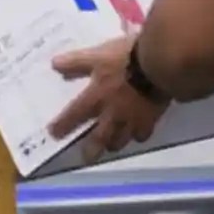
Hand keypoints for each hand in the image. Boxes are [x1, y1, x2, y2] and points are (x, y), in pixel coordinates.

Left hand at [46, 36, 169, 163]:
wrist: (159, 64)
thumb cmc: (125, 58)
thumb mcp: (96, 55)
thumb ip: (76, 62)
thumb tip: (54, 64)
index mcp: (96, 98)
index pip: (74, 115)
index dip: (63, 125)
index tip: (53, 134)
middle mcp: (113, 114)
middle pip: (100, 137)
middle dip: (92, 149)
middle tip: (87, 158)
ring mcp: (133, 119)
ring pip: (123, 139)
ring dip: (115, 143)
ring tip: (112, 146)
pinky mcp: (153, 118)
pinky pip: (144, 132)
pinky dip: (139, 135)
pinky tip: (138, 134)